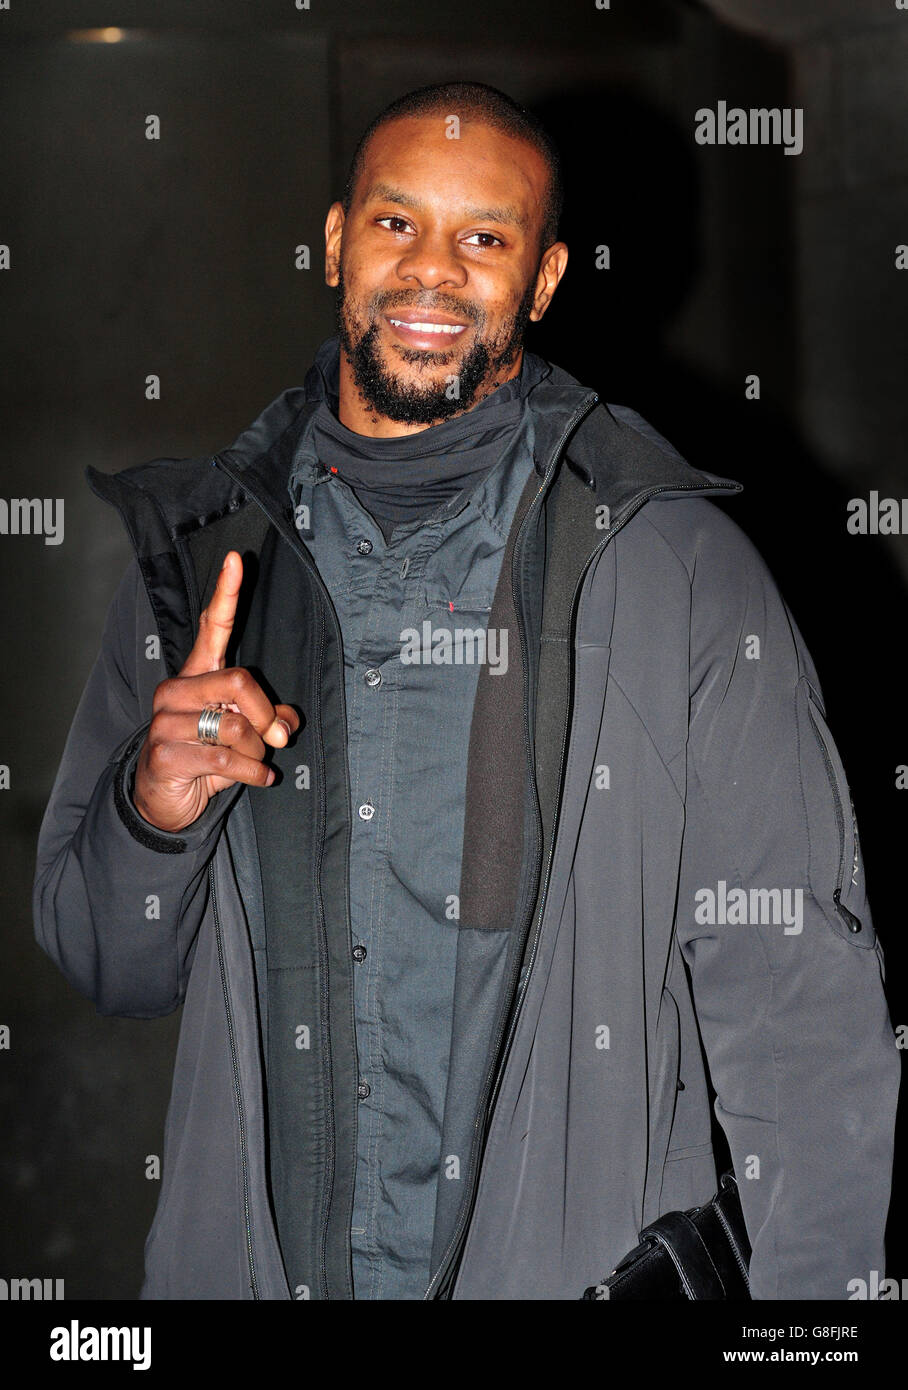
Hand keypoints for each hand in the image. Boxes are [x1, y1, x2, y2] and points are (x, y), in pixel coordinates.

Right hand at [132, 550, 299, 832]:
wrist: (164, 799)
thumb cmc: (206, 756)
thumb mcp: (246, 735)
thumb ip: (271, 720)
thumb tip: (285, 726)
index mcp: (197, 674)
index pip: (213, 627)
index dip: (226, 593)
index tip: (236, 559)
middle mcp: (178, 690)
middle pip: (239, 681)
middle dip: (266, 716)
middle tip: (273, 739)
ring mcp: (166, 721)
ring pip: (236, 727)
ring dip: (258, 752)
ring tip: (254, 762)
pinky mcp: (165, 753)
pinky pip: (227, 759)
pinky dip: (253, 773)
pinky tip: (258, 778)